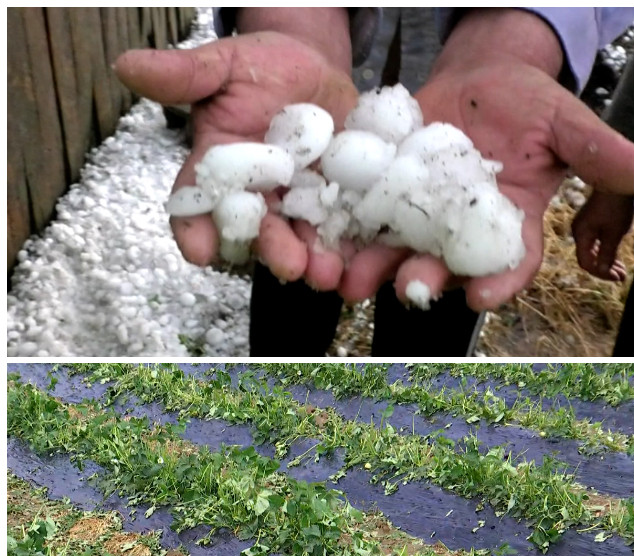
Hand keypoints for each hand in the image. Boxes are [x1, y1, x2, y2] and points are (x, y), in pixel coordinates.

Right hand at [114, 11, 357, 286]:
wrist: (314, 68)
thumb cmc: (260, 66)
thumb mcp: (224, 64)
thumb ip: (184, 73)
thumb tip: (126, 65)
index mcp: (221, 164)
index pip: (197, 199)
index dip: (194, 227)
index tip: (199, 252)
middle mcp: (259, 191)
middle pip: (259, 227)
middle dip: (272, 249)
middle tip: (288, 266)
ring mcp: (300, 198)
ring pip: (304, 235)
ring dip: (316, 258)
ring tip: (329, 274)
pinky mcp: (340, 196)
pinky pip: (347, 224)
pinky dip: (357, 244)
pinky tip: (366, 260)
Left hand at [339, 9, 633, 310]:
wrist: (482, 76)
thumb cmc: (532, 102)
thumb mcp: (570, 125)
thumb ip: (603, 159)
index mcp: (514, 222)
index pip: (511, 262)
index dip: (498, 283)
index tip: (480, 298)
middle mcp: (464, 229)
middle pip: (445, 265)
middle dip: (426, 280)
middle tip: (409, 289)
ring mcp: (421, 212)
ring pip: (396, 250)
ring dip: (373, 269)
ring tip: (353, 280)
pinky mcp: (384, 188)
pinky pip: (361, 214)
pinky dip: (342, 230)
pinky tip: (324, 238)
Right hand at [572, 189, 633, 281]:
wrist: (616, 181)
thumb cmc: (615, 207)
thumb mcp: (614, 234)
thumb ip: (607, 255)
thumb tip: (603, 271)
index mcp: (581, 235)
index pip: (586, 263)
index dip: (601, 273)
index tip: (617, 278)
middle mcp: (578, 231)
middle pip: (589, 258)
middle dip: (605, 269)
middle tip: (621, 276)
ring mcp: (584, 226)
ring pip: (593, 251)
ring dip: (607, 261)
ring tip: (622, 270)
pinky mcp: (591, 221)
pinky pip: (595, 242)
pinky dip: (605, 251)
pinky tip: (616, 257)